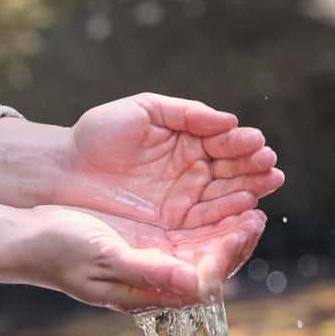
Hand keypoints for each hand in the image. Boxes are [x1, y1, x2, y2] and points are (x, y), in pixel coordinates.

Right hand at [0, 200, 264, 312]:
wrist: (29, 238)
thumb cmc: (61, 250)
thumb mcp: (104, 256)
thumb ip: (149, 271)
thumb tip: (196, 284)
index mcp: (152, 292)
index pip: (206, 278)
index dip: (231, 252)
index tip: (247, 222)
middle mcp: (160, 281)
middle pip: (212, 264)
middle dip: (237, 237)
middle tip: (256, 206)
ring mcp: (155, 261)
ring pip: (204, 245)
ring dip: (227, 223)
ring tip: (247, 193)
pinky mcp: (148, 242)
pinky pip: (189, 230)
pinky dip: (207, 212)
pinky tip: (217, 190)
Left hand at [62, 93, 282, 228]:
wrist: (65, 170)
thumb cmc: (99, 134)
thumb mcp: (142, 111)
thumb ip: (186, 113)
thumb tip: (228, 120)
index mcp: (188, 139)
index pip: (223, 142)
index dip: (241, 144)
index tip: (257, 144)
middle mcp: (192, 169)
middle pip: (231, 170)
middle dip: (252, 169)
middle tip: (270, 167)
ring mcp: (184, 198)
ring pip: (224, 196)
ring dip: (248, 191)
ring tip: (266, 185)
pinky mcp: (172, 224)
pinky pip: (205, 221)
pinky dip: (226, 216)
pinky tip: (244, 207)